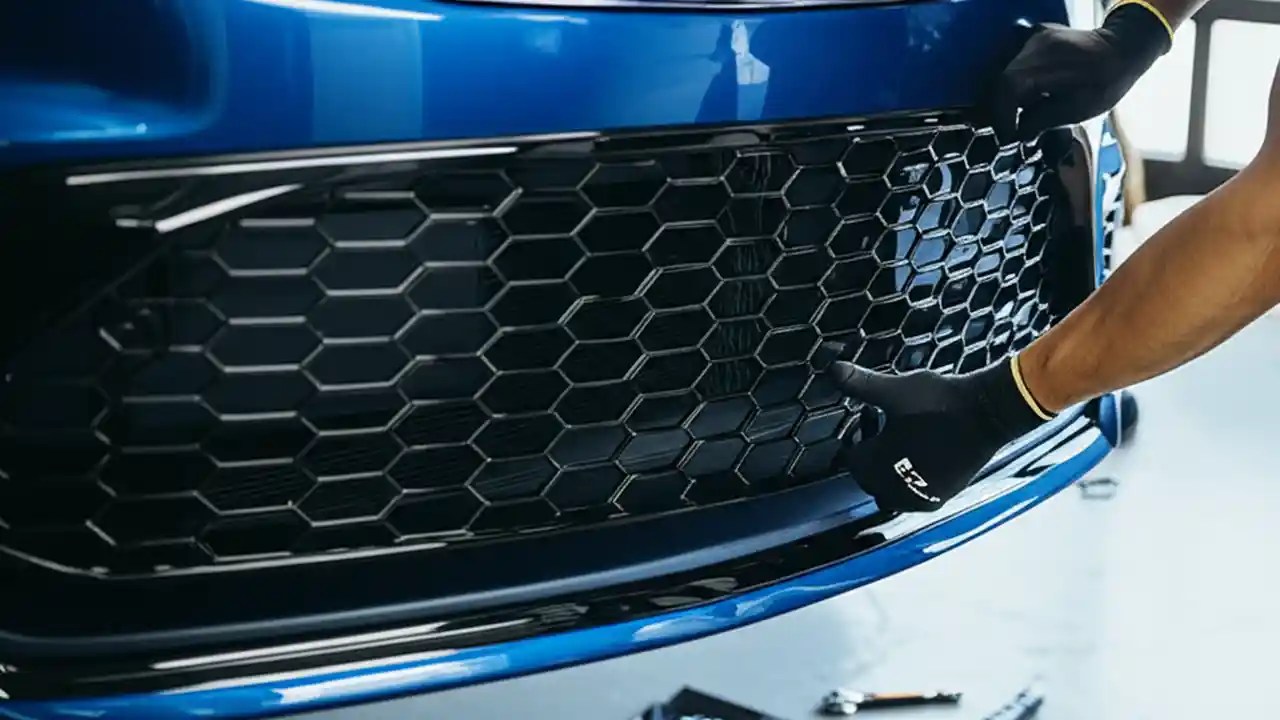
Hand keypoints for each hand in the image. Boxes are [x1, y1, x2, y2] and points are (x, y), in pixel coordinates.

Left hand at [817, 344, 1050, 511]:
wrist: (987, 413)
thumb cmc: (940, 401)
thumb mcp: (895, 389)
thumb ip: (861, 383)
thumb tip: (833, 368)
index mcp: (879, 464)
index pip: (852, 462)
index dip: (855, 440)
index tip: (867, 420)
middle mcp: (896, 487)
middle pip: (869, 480)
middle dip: (870, 457)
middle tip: (882, 430)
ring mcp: (920, 495)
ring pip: (891, 493)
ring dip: (888, 472)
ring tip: (901, 444)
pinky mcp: (942, 496)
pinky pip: (914, 497)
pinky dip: (910, 482)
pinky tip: (921, 456)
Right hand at [990, 4, 1171, 140]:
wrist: (1122, 51)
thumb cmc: (1106, 84)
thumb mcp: (1076, 111)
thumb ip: (1041, 120)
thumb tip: (1016, 131)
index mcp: (1049, 61)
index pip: (1008, 87)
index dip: (1002, 114)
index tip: (1006, 135)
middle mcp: (1037, 45)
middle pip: (1003, 80)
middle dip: (1002, 108)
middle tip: (1009, 130)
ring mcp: (1035, 38)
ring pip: (1007, 73)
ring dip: (1008, 97)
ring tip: (1018, 117)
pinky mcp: (1037, 39)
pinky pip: (1017, 65)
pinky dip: (1017, 84)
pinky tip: (1028, 98)